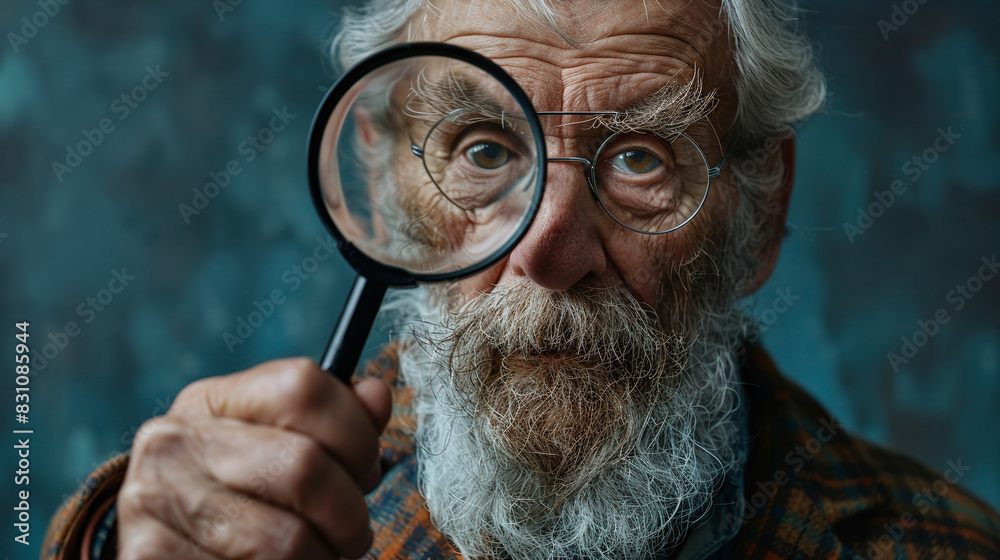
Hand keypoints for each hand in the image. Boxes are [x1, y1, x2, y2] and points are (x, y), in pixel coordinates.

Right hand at [116, 358, 392, 558]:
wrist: (163, 548)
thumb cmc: (237, 496)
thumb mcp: (274, 445)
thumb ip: (334, 421)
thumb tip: (376, 396)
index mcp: (211, 401)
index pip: (303, 388)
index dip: (356, 434)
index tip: (366, 469)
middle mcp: (175, 443)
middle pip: (304, 466)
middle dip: (349, 512)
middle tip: (352, 532)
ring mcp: (158, 503)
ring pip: (287, 540)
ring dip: (322, 558)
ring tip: (318, 555)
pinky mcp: (152, 557)